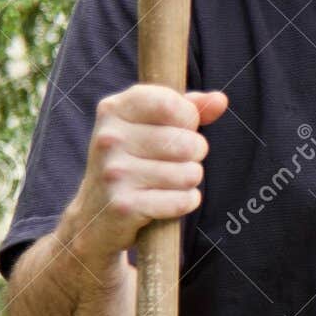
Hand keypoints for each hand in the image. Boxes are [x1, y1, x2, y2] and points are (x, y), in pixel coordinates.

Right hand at [60, 84, 229, 262]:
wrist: (95, 215)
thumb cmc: (134, 160)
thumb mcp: (153, 125)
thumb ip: (188, 108)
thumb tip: (220, 100)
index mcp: (114, 109)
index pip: (172, 105)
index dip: (189, 119)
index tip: (179, 128)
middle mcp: (109, 138)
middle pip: (188, 143)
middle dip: (195, 154)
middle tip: (178, 160)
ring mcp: (113, 172)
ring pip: (190, 174)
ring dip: (190, 180)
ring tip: (171, 181)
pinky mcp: (123, 205)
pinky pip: (181, 201)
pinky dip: (186, 202)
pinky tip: (169, 200)